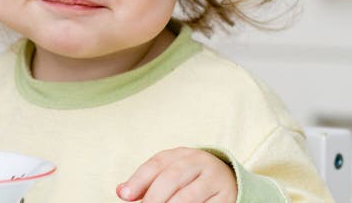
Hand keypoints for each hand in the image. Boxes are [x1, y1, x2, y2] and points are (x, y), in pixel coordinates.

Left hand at [116, 147, 236, 202]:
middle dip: (154, 197)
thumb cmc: (189, 180)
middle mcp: (199, 162)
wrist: (230, 180)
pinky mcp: (227, 197)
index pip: (157, 164)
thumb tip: (121, 191)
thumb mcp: (169, 174)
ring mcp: (215, 179)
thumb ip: (145, 182)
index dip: (138, 180)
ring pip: (189, 195)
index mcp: (181, 154)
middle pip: (172, 177)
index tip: (124, 196)